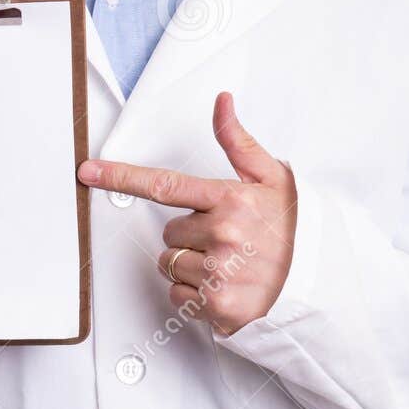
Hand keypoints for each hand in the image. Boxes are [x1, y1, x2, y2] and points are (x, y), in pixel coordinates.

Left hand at [78, 92, 295, 336]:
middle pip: (169, 231)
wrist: (319, 285)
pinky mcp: (215, 306)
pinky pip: (177, 295)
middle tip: (227, 239)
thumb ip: (238, 142)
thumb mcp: (273, 177)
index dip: (121, 177)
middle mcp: (222, 235)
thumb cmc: (295, 229)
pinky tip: (224, 286)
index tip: (89, 172)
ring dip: (191, 265)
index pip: (164, 185)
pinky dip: (195, 294)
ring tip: (228, 264)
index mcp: (230, 200)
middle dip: (190, 234)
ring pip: (170, 264)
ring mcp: (218, 273)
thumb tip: (221, 103)